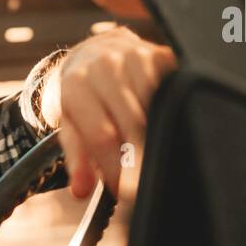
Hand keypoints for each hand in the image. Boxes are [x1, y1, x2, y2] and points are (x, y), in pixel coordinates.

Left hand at [43, 27, 176, 201]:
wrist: (94, 54)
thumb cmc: (83, 100)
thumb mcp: (71, 127)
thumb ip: (76, 160)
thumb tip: (80, 192)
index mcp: (76, 85)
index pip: (102, 136)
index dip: (114, 169)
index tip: (124, 192)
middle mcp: (105, 66)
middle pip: (132, 125)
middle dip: (140, 161)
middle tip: (144, 186)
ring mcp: (135, 57)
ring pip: (157, 109)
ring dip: (159, 139)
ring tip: (156, 158)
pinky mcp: (161, 55)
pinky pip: (174, 92)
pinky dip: (174, 114)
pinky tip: (170, 130)